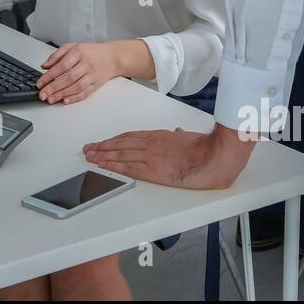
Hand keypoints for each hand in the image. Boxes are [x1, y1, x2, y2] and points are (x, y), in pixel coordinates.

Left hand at [37, 40, 145, 103]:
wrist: (112, 57)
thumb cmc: (91, 51)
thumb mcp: (73, 46)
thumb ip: (57, 55)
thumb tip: (45, 66)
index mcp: (78, 52)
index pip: (61, 66)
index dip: (49, 76)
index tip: (40, 83)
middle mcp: (86, 64)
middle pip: (68, 78)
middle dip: (53, 88)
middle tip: (42, 95)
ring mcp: (92, 75)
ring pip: (76, 87)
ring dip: (62, 94)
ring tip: (51, 99)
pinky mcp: (97, 84)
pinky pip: (86, 92)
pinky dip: (75, 97)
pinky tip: (66, 100)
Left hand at [83, 123, 255, 189]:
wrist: (215, 155)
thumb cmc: (206, 147)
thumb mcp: (189, 137)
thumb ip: (179, 136)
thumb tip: (177, 133)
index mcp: (159, 136)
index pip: (130, 137)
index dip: (114, 141)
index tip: (104, 143)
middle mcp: (151, 144)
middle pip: (121, 145)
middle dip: (103, 147)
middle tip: (89, 149)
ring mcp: (151, 157)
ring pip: (120, 155)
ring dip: (103, 156)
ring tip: (90, 157)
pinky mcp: (154, 171)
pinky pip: (129, 168)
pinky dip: (114, 167)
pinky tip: (104, 167)